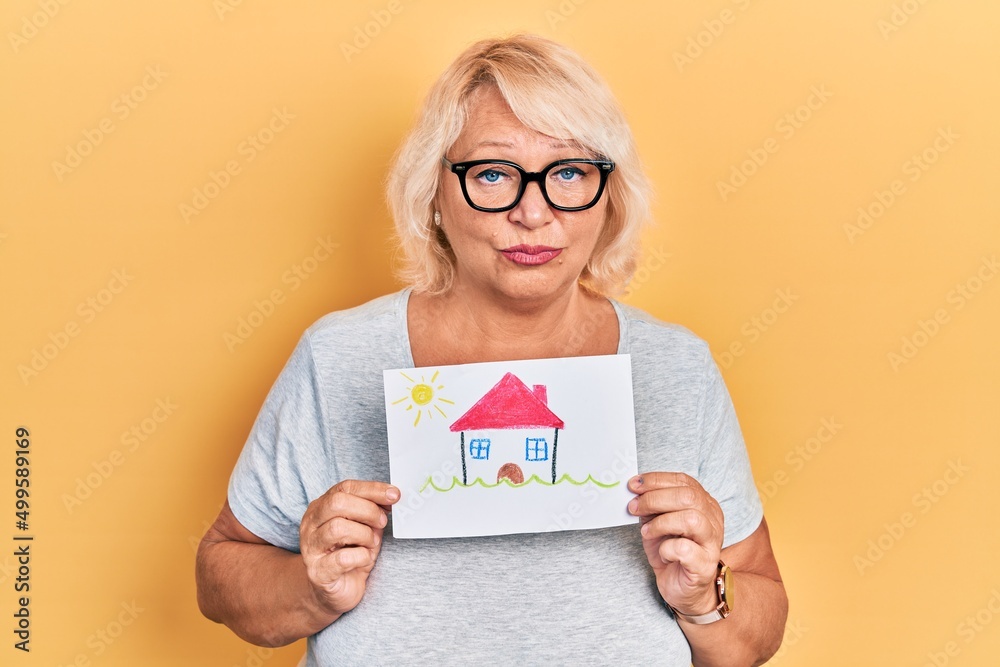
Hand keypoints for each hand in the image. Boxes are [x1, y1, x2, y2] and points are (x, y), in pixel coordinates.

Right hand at [299, 480, 399, 616]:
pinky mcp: (318, 573)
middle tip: (382, 523)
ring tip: (371, 543)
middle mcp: (310, 525)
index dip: (372, 489)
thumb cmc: (350, 554)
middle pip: (337, 503)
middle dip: (368, 511)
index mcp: (320, 507)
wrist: (333, 592)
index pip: (345, 487)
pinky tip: (364, 559)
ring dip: (364, 535)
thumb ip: (373, 511)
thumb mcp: (364, 527)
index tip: (394, 495)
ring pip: (338, 528)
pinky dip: (361, 557)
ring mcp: (311, 548)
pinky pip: (342, 558)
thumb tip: (392, 497)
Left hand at [627, 472, 723, 616]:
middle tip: (634, 507)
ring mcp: (712, 543)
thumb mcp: (658, 523)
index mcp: (704, 504)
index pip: (684, 481)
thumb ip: (651, 506)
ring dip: (661, 523)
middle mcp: (713, 520)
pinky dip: (667, 548)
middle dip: (655, 499)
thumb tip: (634, 491)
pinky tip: (663, 553)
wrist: (683, 589)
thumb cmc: (672, 552)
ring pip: (692, 519)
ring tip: (647, 532)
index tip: (633, 484)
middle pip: (689, 497)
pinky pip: (685, 549)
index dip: (657, 480)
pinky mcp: (705, 565)